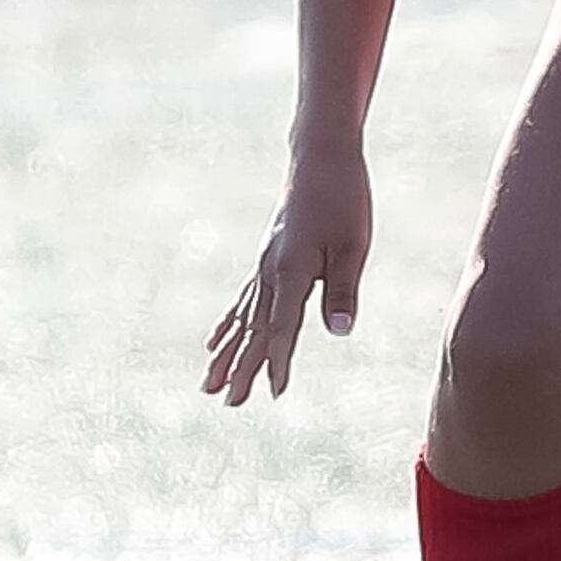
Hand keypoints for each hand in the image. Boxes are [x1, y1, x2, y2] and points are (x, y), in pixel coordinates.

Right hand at [205, 146, 372, 404]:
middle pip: (254, 330)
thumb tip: (339, 332)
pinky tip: (214, 341)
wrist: (321, 157)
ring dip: (227, 353)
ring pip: (242, 319)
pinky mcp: (267, 257)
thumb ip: (342, 289)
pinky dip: (228, 324)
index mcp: (292, 273)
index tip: (274, 393)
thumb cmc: (344, 198)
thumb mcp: (353, 244)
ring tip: (207, 384)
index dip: (279, 362)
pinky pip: (242, 300)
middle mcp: (270, 273)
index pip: (283, 328)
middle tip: (227, 403)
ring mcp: (264, 265)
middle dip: (242, 368)